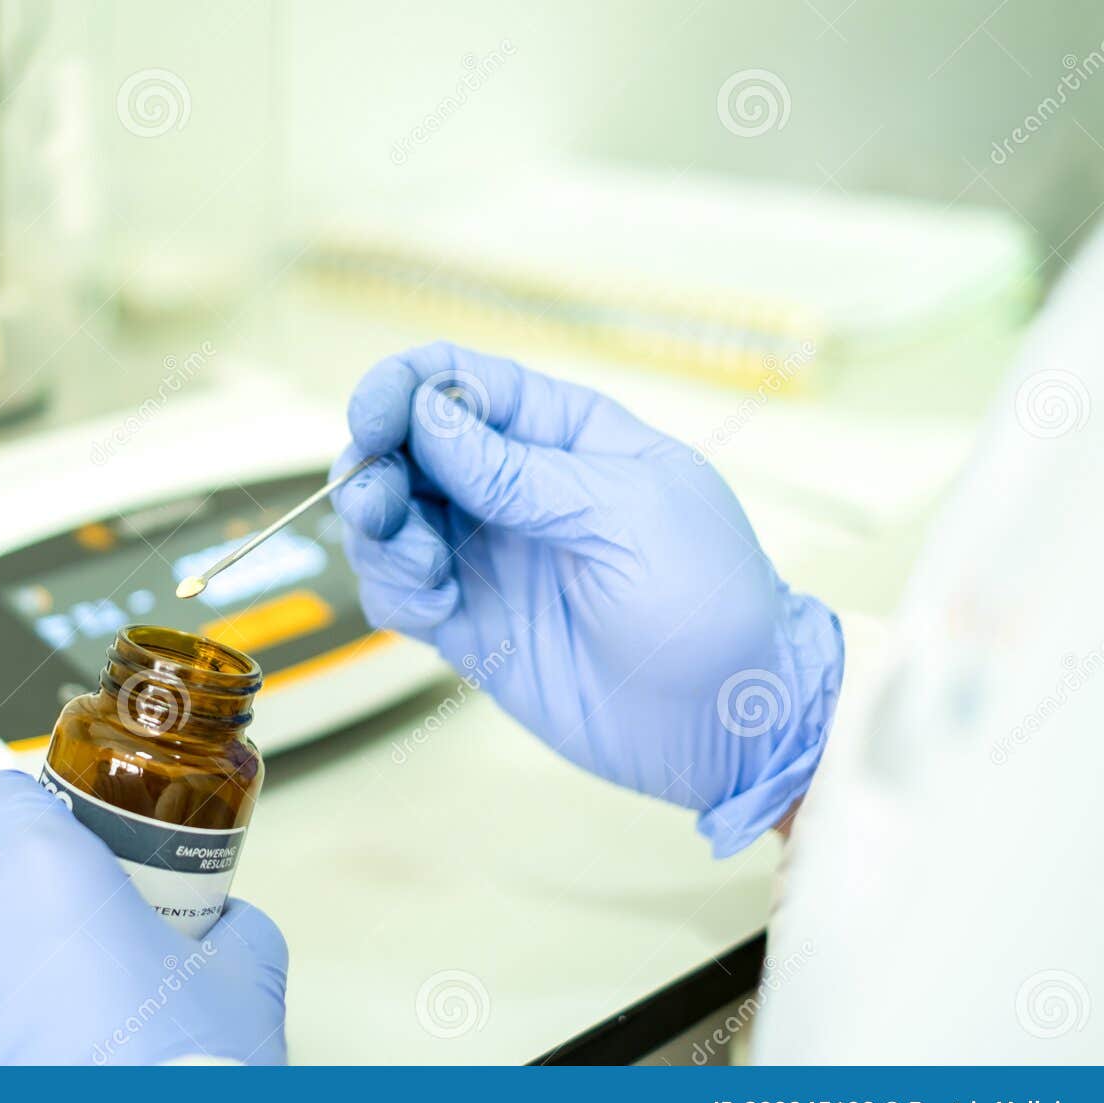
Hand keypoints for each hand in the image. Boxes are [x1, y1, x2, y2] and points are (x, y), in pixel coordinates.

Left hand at [0, 771, 287, 1064]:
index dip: (48, 815)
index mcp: (38, 866)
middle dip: (35, 891)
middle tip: (100, 932)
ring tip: (79, 1012)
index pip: (6, 794)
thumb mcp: (244, 982)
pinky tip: (46, 1062)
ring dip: (9, 961)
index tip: (85, 844)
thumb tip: (230, 927)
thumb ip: (235, 927)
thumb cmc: (171, 1080)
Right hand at [333, 342, 843, 854]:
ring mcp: (485, 555)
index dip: (402, 389)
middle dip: (374, 467)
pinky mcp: (468, 623)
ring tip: (426, 570)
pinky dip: (395, 591)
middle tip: (380, 509)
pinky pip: (397, 590)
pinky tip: (438, 611)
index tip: (373, 424)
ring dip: (380, 534)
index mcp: (561, 434)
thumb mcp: (628, 514)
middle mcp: (510, 486)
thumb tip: (425, 415)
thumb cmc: (708, 599)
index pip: (457, 381)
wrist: (729, 721)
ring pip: (388, 519)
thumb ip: (519, 472)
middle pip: (404, 446)